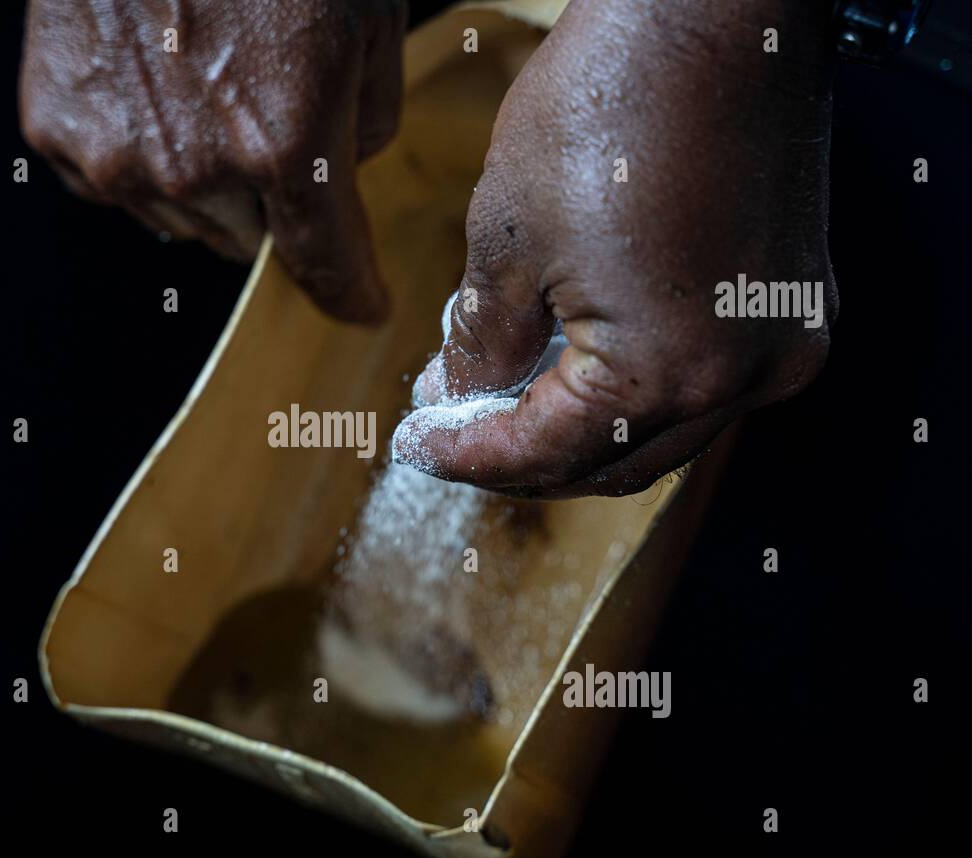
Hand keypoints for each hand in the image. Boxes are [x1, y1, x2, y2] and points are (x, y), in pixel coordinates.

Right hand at [18, 0, 406, 324]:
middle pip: (250, 239)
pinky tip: (147, 86)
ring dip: (201, 179)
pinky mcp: (57, 128)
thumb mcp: (362, 18)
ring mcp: (116, 155)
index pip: (324, 258)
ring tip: (199, 87)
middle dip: (269, 198)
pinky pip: (113, 182)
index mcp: (284, 141)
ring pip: (181, 218)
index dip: (349, 291)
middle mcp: (196, 169)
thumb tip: (341, 168)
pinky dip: (136, 151)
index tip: (362, 308)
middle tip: (262, 115)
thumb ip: (365, 118)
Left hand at [394, 0, 838, 495]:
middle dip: (522, 456)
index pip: (545, 454)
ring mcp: (780, 341)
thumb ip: (483, 345)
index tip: (416, 447)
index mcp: (667, 373)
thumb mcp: (507, 239)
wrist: (711, 9)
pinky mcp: (792, 304)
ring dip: (577, 429)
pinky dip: (633, 391)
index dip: (466, 458)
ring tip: (501, 397)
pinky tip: (575, 362)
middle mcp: (742, 378)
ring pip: (659, 432)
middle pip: (608, 463)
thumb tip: (463, 397)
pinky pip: (702, 383)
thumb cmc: (608, 104)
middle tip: (454, 431)